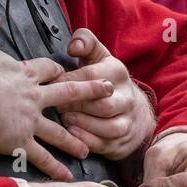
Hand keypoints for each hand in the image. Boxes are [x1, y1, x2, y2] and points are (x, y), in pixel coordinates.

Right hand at [0, 12, 106, 181]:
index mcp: (25, 74)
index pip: (49, 68)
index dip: (56, 69)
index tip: (62, 71)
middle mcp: (34, 98)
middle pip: (68, 93)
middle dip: (89, 92)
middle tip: (107, 93)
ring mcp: (30, 122)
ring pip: (58, 131)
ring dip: (74, 139)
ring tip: (87, 147)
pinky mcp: (21, 142)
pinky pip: (42, 157)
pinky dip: (54, 168)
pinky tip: (68, 176)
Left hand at [55, 28, 155, 159]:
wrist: (134, 110)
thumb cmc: (105, 80)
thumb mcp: (98, 57)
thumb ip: (86, 42)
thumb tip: (73, 45)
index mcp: (118, 73)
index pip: (92, 77)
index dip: (68, 81)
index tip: (52, 84)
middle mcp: (127, 98)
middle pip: (103, 104)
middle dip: (76, 105)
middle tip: (56, 104)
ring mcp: (126, 121)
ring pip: (108, 126)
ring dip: (83, 124)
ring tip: (65, 119)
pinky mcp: (121, 142)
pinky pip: (105, 144)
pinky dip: (87, 140)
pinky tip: (72, 134)